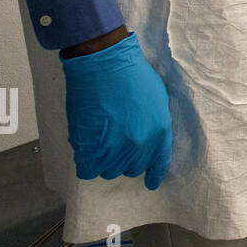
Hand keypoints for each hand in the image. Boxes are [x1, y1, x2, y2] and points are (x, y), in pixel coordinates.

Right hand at [61, 32, 171, 189]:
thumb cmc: (132, 74)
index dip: (153, 175)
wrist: (104, 64)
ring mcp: (114, 149)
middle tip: (116, 143)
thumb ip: (156, 123)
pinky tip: (87, 149)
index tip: (151, 183)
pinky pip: (88, 170)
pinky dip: (86, 161)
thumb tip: (148, 137)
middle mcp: (140, 145)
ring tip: (101, 140)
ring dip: (105, 160)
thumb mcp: (158, 99)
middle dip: (125, 159)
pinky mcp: (89, 148)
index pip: (159, 164)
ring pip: (109, 170)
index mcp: (160, 132)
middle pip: (131, 168)